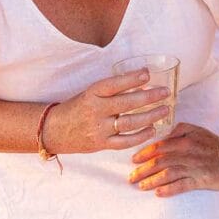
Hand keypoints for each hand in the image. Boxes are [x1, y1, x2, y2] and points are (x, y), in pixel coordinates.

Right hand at [42, 70, 171, 154]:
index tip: (147, 74)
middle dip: (149, 97)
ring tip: (164, 109)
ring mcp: (98, 129)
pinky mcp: (100, 144)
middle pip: (127, 103)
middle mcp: (95, 111)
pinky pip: (124, 142)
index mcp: (92, 94)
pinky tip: (152, 129)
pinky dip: (140, 136)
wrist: (53, 130)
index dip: (131, 79)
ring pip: (129, 123)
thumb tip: (142, 80)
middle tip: (165, 92)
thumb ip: (112, 89)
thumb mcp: (90, 93)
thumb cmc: (77, 107)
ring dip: (150, 116)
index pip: (114, 84)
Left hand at [128, 122, 218, 196]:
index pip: (159, 146)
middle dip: (143, 170)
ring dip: (152, 180)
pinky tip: (158, 193)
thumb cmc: (213, 144)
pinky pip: (181, 186)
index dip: (145, 153)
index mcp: (184, 140)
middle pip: (160, 162)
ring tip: (141, 186)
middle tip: (131, 178)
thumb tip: (163, 135)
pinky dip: (169, 189)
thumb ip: (180, 130)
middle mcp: (186, 154)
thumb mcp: (197, 130)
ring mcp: (193, 168)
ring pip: (167, 174)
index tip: (133, 160)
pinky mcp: (200, 180)